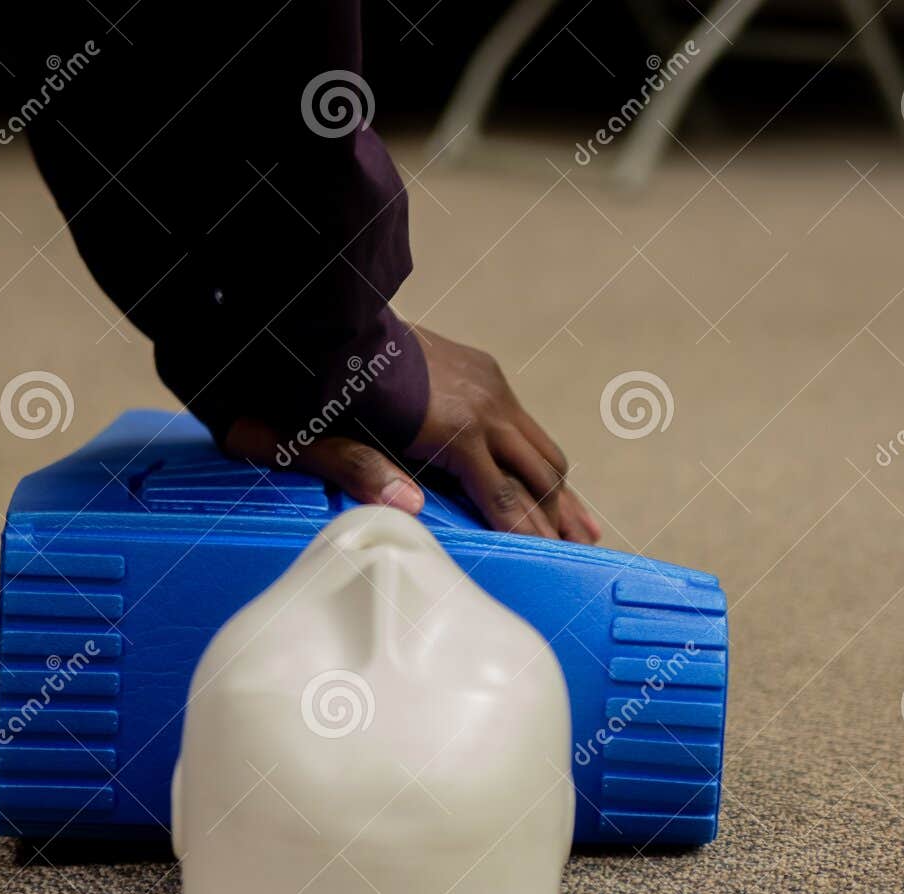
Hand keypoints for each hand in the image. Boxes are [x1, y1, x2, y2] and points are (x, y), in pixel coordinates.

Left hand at [223, 326, 600, 542]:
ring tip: (582, 528)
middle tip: (578, 554)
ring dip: (560, 490)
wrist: (332, 319)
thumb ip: (360, 470)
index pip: (504, 497)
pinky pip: (526, 426)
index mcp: (453, 428)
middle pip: (539, 475)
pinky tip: (549, 482)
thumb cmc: (322, 386)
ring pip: (541, 449)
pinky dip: (541, 460)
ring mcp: (490, 386)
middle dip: (559, 518)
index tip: (554, 563)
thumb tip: (410, 508)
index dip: (530, 535)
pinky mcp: (486, 372)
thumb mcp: (323, 435)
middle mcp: (485, 405)